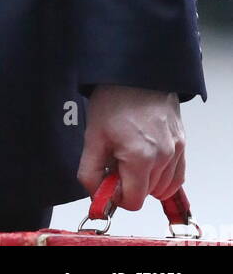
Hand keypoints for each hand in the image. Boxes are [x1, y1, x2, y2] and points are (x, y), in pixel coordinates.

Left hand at [78, 84, 184, 209]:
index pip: (134, 201)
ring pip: (162, 186)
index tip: (110, 179)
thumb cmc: (113, 99)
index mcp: (140, 157)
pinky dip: (163, 175)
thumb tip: (96, 196)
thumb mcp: (92, 136)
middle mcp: (164, 156)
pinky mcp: (182, 142)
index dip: (118, 195)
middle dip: (131, 182)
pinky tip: (148, 159)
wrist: (134, 71)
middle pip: (147, 193)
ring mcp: (176, 149)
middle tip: (117, 158)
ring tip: (132, 152)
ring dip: (146, 178)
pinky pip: (177, 174)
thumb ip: (90, 172)